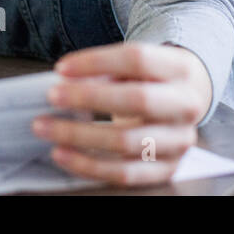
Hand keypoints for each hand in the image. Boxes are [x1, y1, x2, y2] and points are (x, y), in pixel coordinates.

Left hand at [31, 41, 211, 186]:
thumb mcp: (138, 65)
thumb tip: (65, 81)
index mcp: (180, 69)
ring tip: (46, 128)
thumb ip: (108, 70)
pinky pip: (124, 173)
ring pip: (127, 141)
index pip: (137, 59)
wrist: (186, 102)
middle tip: (52, 97)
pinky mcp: (167, 169)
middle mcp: (187, 105)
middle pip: (137, 100)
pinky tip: (62, 154)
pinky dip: (87, 165)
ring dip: (79, 136)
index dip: (96, 62)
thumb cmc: (151, 80)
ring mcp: (180, 141)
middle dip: (89, 98)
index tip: (61, 68)